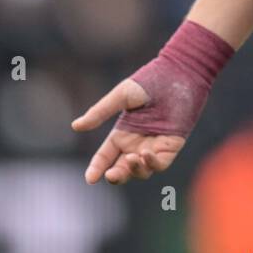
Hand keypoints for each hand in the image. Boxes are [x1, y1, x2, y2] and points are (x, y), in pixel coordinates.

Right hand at [71, 78, 185, 183]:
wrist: (178, 74)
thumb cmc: (149, 81)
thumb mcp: (121, 96)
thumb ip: (100, 113)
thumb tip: (75, 126)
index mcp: (122, 133)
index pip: (106, 156)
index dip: (97, 168)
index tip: (90, 179)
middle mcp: (137, 142)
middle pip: (122, 168)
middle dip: (116, 175)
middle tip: (110, 176)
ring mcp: (154, 145)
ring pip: (141, 170)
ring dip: (135, 170)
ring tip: (132, 159)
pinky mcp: (172, 145)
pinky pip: (161, 163)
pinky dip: (152, 163)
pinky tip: (145, 154)